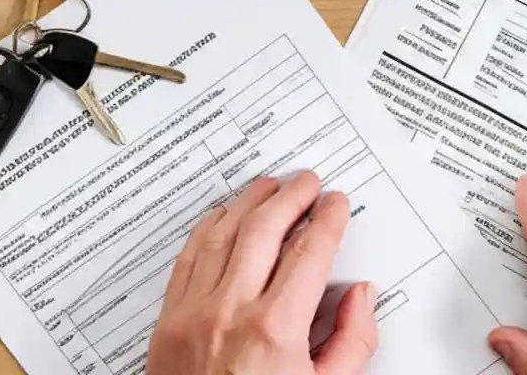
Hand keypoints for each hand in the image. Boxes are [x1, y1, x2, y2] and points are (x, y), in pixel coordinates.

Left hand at [147, 171, 378, 374]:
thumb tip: (360, 297)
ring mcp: (192, 315)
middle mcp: (230, 313)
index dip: (327, 220)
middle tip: (307, 182)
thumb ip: (352, 343)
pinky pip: (188, 258)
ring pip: (222, 234)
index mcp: (275, 332)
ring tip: (269, 186)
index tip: (336, 204)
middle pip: (264, 230)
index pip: (310, 253)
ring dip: (248, 202)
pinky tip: (222, 217)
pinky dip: (208, 228)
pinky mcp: (166, 323)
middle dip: (290, 197)